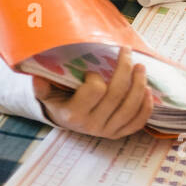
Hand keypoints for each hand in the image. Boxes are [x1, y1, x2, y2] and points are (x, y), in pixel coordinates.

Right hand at [32, 47, 152, 137]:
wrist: (65, 120)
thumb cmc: (59, 100)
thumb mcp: (46, 93)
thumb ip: (42, 87)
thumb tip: (37, 78)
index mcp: (74, 113)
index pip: (95, 90)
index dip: (97, 76)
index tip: (92, 70)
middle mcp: (92, 125)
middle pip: (117, 94)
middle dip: (125, 69)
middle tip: (127, 52)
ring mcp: (107, 131)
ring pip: (130, 107)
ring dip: (139, 84)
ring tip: (140, 67)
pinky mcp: (119, 134)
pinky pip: (138, 123)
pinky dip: (146, 107)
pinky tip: (148, 91)